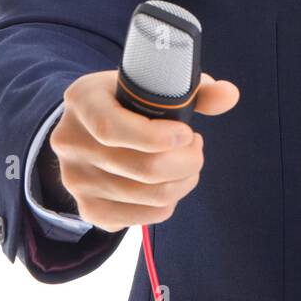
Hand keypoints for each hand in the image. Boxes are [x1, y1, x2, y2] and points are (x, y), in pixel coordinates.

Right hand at [48, 69, 238, 232]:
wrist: (89, 127)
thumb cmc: (130, 100)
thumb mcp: (152, 82)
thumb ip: (193, 87)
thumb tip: (229, 95)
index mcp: (83, 100)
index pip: (112, 128)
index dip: (156, 136)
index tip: (187, 133)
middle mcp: (70, 142)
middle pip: (141, 168)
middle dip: (187, 161)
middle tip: (197, 146)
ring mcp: (75, 180)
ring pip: (146, 196)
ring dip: (183, 181)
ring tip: (189, 160)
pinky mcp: (88, 209)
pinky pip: (141, 217)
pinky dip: (167, 202)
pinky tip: (171, 181)